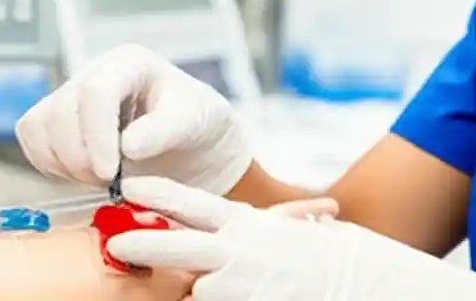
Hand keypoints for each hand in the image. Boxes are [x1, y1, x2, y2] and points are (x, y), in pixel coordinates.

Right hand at [15, 44, 252, 194]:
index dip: (96, 135)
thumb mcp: (195, 122)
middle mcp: (94, 72)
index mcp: (130, 63)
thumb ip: (164, 130)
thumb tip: (128, 145)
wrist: (193, 145)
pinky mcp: (57, 120)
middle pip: (59, 111)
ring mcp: (71, 95)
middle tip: (110, 180)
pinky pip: (32, 141)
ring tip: (102, 178)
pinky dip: (51, 165)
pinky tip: (85, 175)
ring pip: (36, 125)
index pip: (96, 91)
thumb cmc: (198, 125)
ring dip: (63, 162)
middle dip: (79, 156)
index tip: (109, 172)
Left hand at [108, 177, 475, 300]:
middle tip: (116, 241)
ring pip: (201, 291)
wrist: (359, 282)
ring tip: (246, 288)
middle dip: (142, 243)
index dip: (160, 194)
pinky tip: (254, 296)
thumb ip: (257, 229)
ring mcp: (237, 284)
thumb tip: (231, 224)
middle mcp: (237, 252)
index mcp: (248, 226)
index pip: (194, 203)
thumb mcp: (290, 234)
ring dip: (212, 292)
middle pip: (175, 245)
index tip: (131, 186)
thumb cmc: (330, 259)